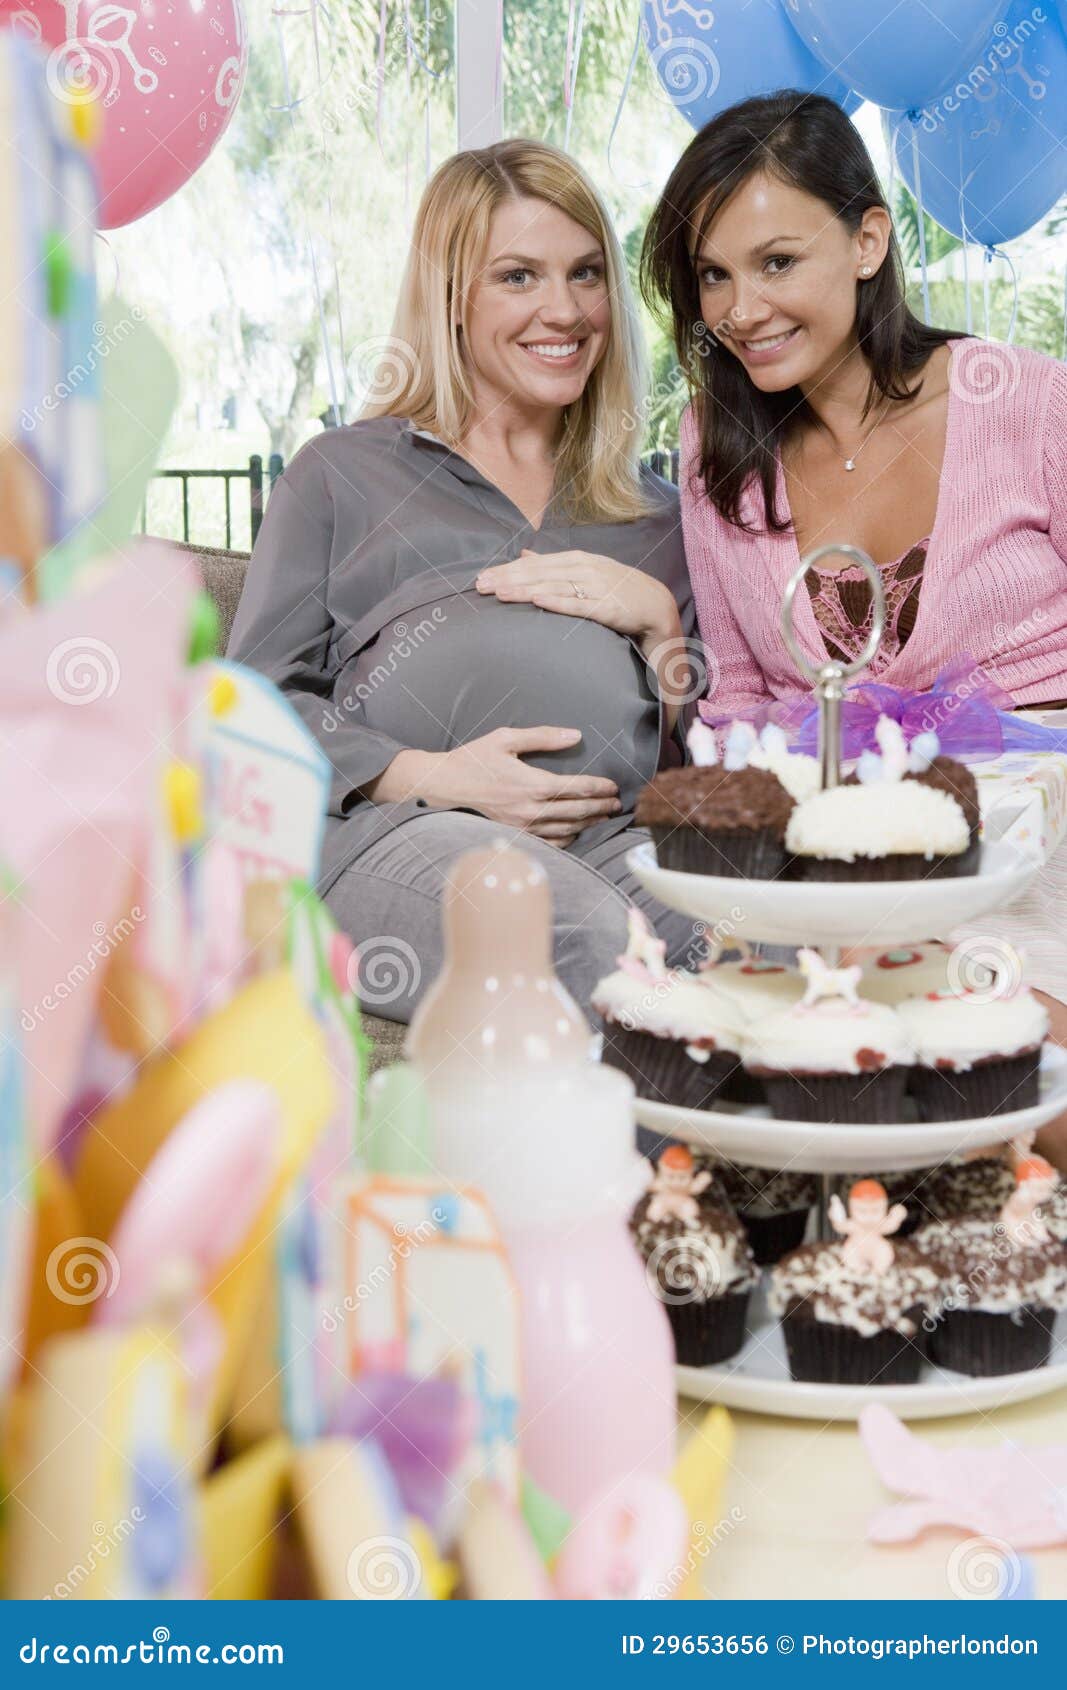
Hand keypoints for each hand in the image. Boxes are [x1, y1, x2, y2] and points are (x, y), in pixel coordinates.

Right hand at [365, 727, 621, 846]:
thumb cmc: (475, 758)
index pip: (576, 788)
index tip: (613, 787)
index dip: (599, 788)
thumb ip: (543, 737)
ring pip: (567, 829)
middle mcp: (530, 809)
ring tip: (603, 818)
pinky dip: (567, 838)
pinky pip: (549, 842)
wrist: (446, 785)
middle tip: (617, 804)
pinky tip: (577, 832)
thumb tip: (575, 735)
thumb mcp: (506, 738)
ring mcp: (523, 825)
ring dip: (589, 824)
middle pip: (577, 811)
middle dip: (600, 808)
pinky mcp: (515, 835)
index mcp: (532, 783)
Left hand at [476, 551, 686, 729]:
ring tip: (499, 593)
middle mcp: (584, 568)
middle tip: (480, 585)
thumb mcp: (585, 572)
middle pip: (540, 573)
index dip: (507, 570)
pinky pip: (578, 603)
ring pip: (554, 586)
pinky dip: (557, 601)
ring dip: (525, 589)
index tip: (482, 577)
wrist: (656, 606)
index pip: (535, 565)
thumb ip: (553, 565)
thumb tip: (523, 555)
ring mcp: (596, 586)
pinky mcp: (606, 605)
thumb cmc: (617, 591)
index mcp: (576, 560)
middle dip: (508, 578)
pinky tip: (537, 600)